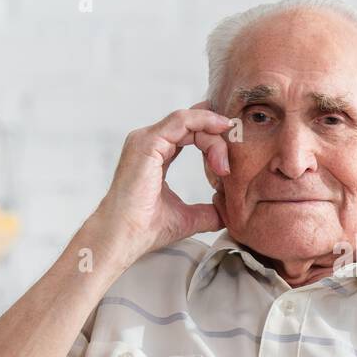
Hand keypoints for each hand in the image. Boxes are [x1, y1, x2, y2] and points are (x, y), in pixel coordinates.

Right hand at [89, 102, 233, 264]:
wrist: (126, 236)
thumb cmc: (147, 228)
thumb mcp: (188, 217)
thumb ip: (208, 211)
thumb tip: (228, 214)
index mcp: (156, 155)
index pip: (190, 134)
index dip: (214, 139)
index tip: (231, 161)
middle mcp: (149, 142)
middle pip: (192, 124)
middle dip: (218, 136)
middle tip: (231, 163)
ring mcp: (146, 139)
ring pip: (189, 120)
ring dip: (213, 134)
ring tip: (225, 160)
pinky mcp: (147, 142)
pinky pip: (181, 120)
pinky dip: (204, 122)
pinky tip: (220, 131)